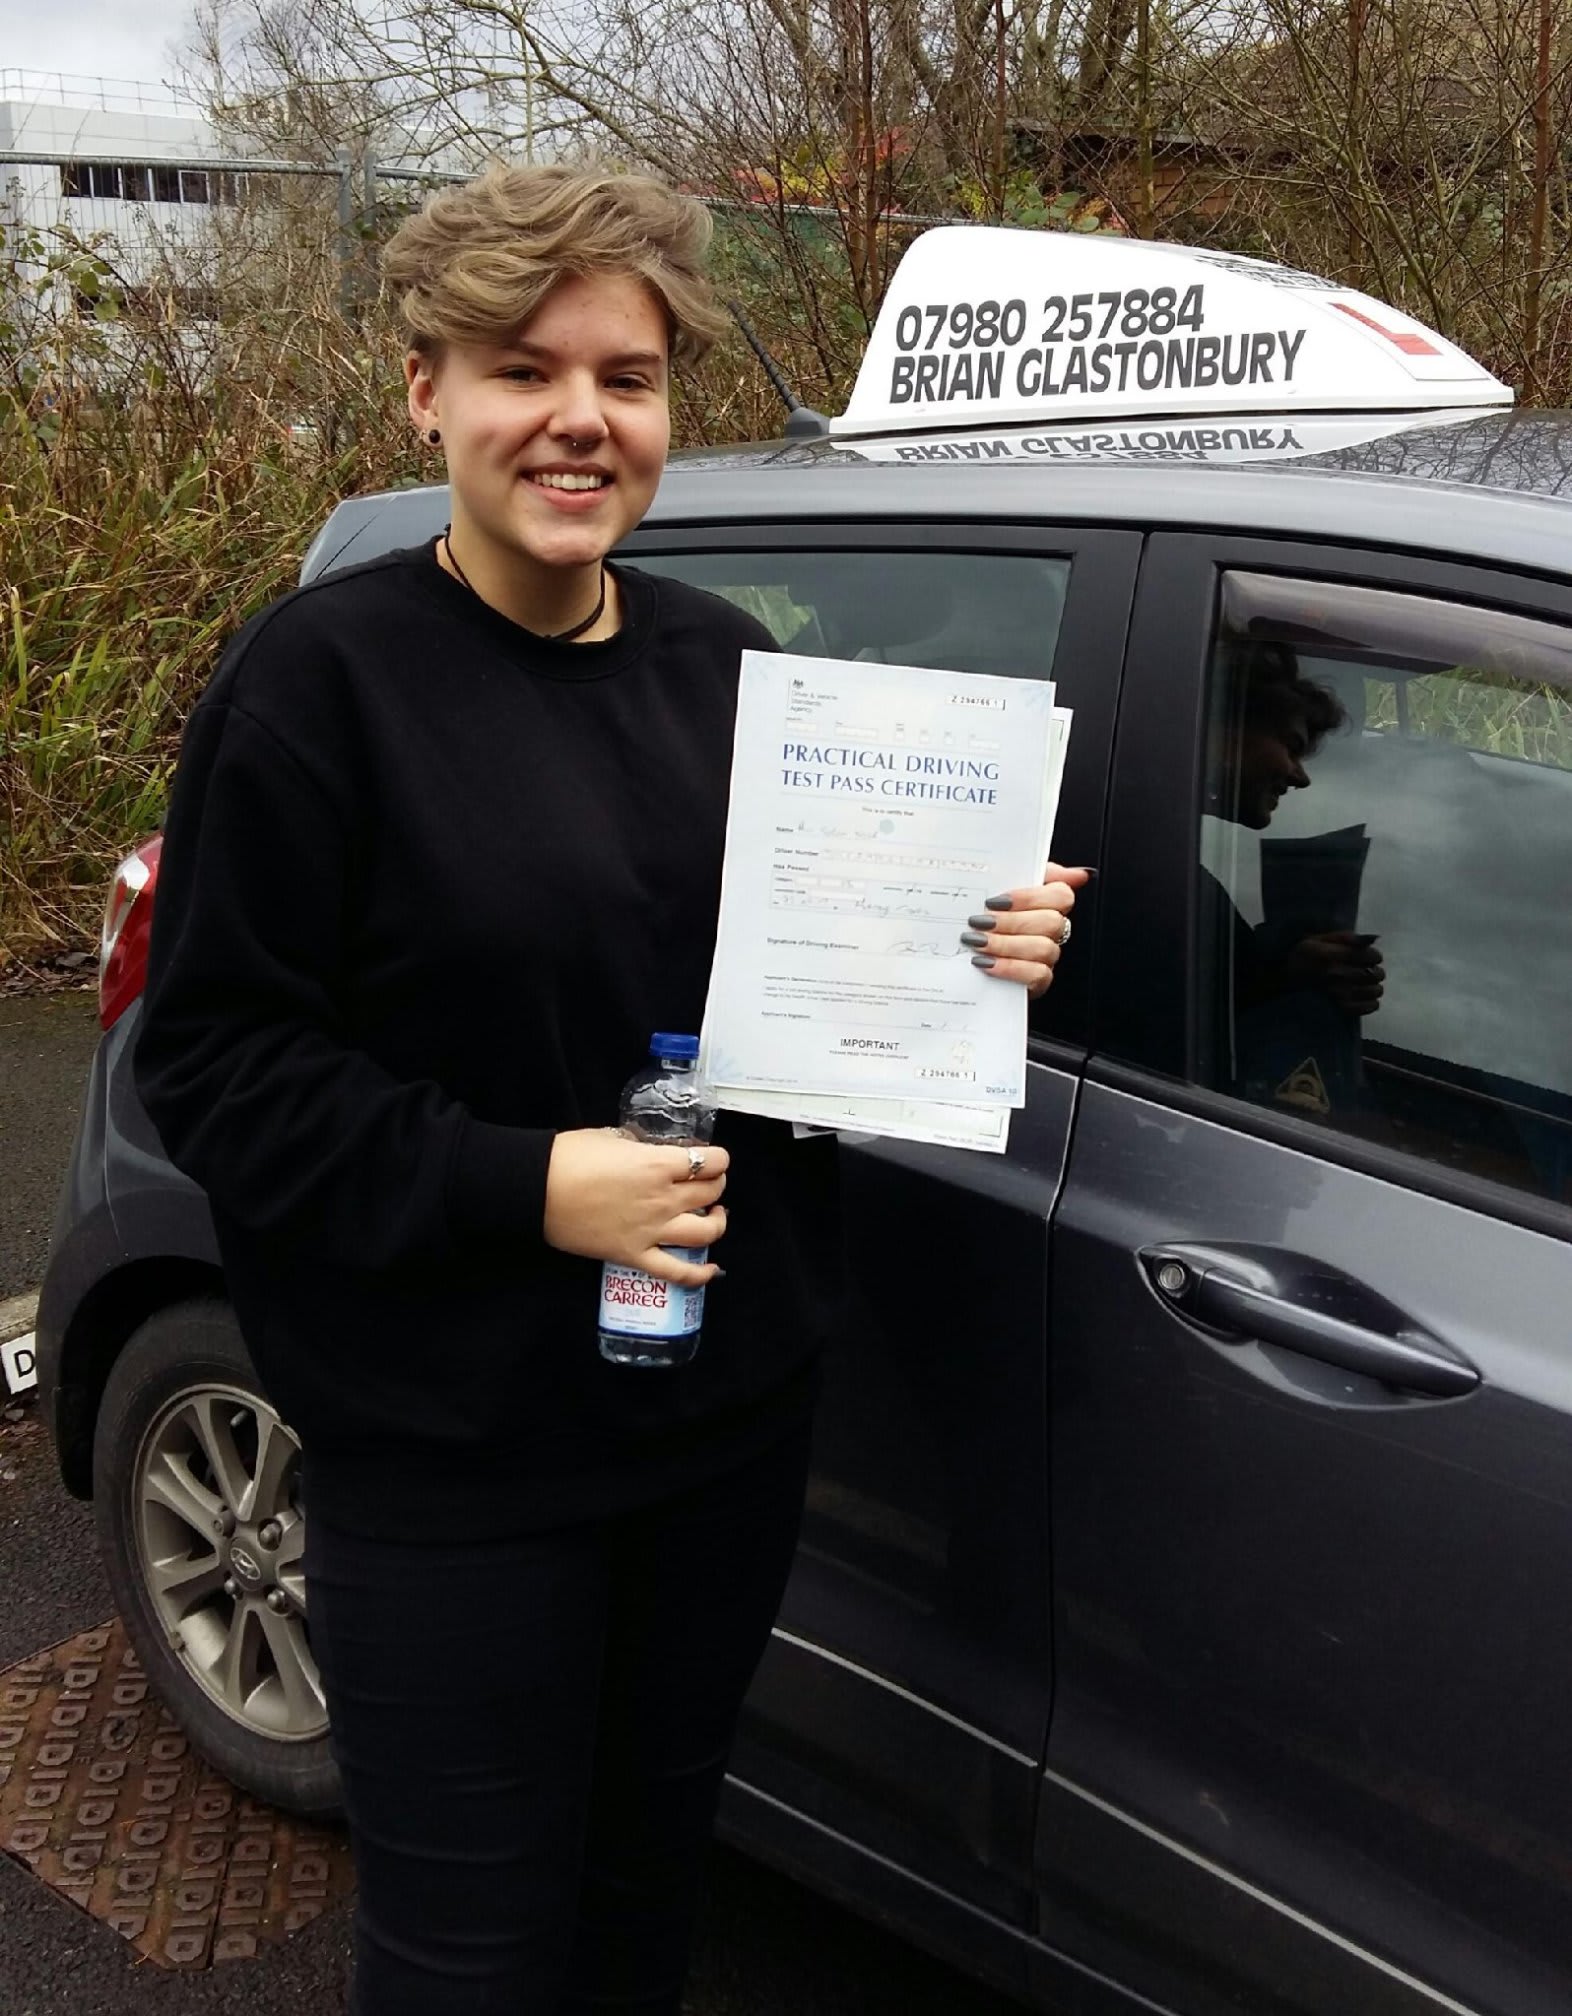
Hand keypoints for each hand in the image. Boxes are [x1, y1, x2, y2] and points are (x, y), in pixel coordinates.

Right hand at [543, 1129, 728, 1285]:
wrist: (537, 1189)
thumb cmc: (569, 1157)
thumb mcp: (611, 1136)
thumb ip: (638, 1144)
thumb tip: (648, 1150)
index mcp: (658, 1165)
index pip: (712, 1162)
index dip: (718, 1158)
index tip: (712, 1158)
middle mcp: (663, 1199)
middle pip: (711, 1193)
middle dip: (715, 1185)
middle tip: (707, 1183)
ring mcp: (652, 1231)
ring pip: (706, 1231)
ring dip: (717, 1222)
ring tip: (713, 1215)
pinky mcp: (635, 1255)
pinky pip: (677, 1271)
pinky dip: (699, 1274)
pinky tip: (710, 1269)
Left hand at [963, 864, 1092, 1000]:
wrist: (967, 952)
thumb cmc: (987, 913)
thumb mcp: (1002, 884)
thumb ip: (1031, 870)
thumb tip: (1080, 874)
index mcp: (1047, 902)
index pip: (1061, 895)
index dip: (1030, 897)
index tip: (996, 900)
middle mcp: (1052, 929)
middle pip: (1051, 922)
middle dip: (1011, 922)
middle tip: (980, 922)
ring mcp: (1047, 956)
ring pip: (1044, 949)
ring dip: (1006, 945)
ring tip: (977, 942)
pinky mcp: (1038, 981)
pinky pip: (1037, 976)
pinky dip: (1009, 968)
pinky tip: (986, 962)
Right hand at [1278, 932, 1385, 1015]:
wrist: (1285, 979)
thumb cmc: (1305, 955)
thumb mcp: (1320, 939)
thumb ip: (1347, 938)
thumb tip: (1374, 938)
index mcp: (1330, 955)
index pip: (1367, 956)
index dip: (1374, 956)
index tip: (1371, 957)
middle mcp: (1334, 974)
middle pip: (1373, 974)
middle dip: (1377, 971)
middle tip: (1371, 971)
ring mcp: (1337, 994)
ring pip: (1374, 991)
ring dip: (1376, 987)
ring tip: (1370, 985)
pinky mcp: (1339, 1009)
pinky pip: (1368, 1007)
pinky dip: (1372, 1003)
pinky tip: (1368, 998)